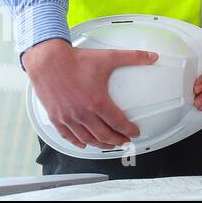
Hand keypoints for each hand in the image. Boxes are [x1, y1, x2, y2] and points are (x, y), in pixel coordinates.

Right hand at [22, 37, 158, 148]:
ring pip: (87, 139)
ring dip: (100, 144)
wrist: (48, 61)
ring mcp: (68, 118)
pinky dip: (78, 142)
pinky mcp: (56, 118)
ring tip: (109, 145)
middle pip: (103, 135)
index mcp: (97, 102)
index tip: (135, 132)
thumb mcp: (108, 57)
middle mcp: (83, 114)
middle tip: (125, 142)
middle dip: (117, 141)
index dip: (129, 130)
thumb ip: (133, 57)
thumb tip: (153, 57)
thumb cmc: (76, 60)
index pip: (118, 123)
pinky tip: (84, 143)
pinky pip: (68, 136)